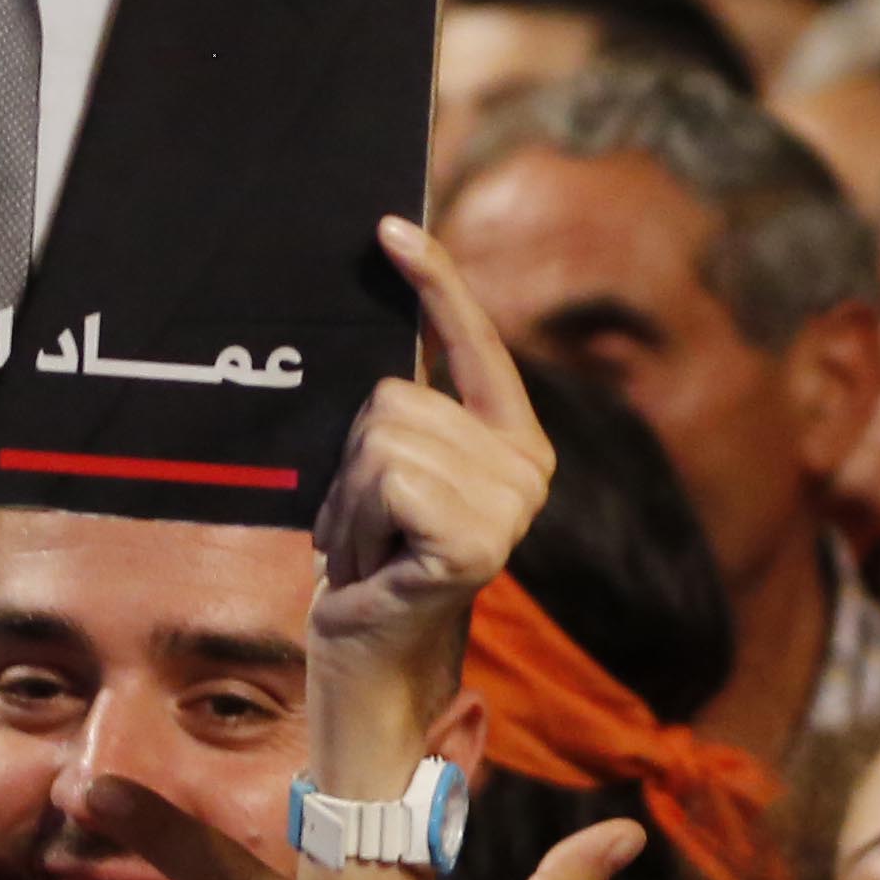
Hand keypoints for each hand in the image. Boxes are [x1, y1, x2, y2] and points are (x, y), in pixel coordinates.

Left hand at [312, 217, 549, 678]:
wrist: (370, 652)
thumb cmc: (374, 557)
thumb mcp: (393, 467)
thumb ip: (408, 409)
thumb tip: (383, 312)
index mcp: (515, 441)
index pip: (475, 342)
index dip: (435, 282)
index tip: (391, 227)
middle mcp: (527, 467)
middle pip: (397, 397)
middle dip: (354, 462)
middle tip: (365, 524)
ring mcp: (508, 505)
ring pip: (383, 438)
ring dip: (351, 500)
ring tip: (369, 546)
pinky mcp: (476, 540)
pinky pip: (386, 481)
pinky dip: (357, 523)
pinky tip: (375, 565)